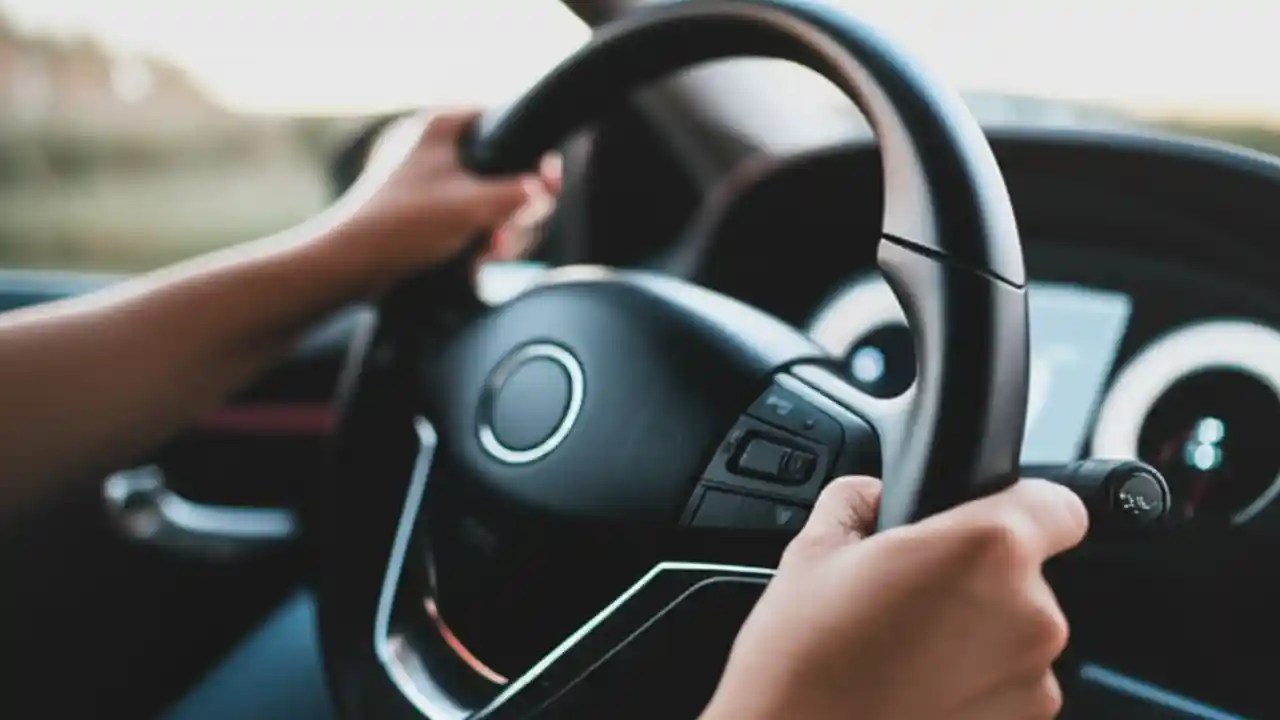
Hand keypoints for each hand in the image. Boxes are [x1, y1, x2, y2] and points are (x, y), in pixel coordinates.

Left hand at [322, 109, 559, 293]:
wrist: (349, 266)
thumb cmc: (402, 225)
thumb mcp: (473, 205)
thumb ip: (519, 193)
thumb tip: (544, 189)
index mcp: (442, 127)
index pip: (506, 122)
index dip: (532, 155)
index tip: (545, 185)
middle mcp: (437, 148)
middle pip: (506, 169)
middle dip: (514, 210)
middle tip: (504, 235)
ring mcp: (433, 182)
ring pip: (492, 200)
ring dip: (499, 231)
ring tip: (487, 253)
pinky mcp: (429, 213)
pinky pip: (471, 220)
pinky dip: (478, 241)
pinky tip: (475, 262)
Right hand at [703, 477, 1087, 719]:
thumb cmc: (803, 662)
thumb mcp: (813, 551)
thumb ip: (858, 503)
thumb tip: (872, 499)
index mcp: (987, 550)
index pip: (1058, 506)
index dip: (1021, 507)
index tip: (985, 521)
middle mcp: (1029, 614)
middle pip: (1025, 575)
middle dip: (974, 579)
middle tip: (907, 596)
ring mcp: (1032, 681)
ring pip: (1016, 633)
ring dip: (975, 635)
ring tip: (904, 650)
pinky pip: (1007, 685)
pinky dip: (972, 682)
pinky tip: (914, 686)